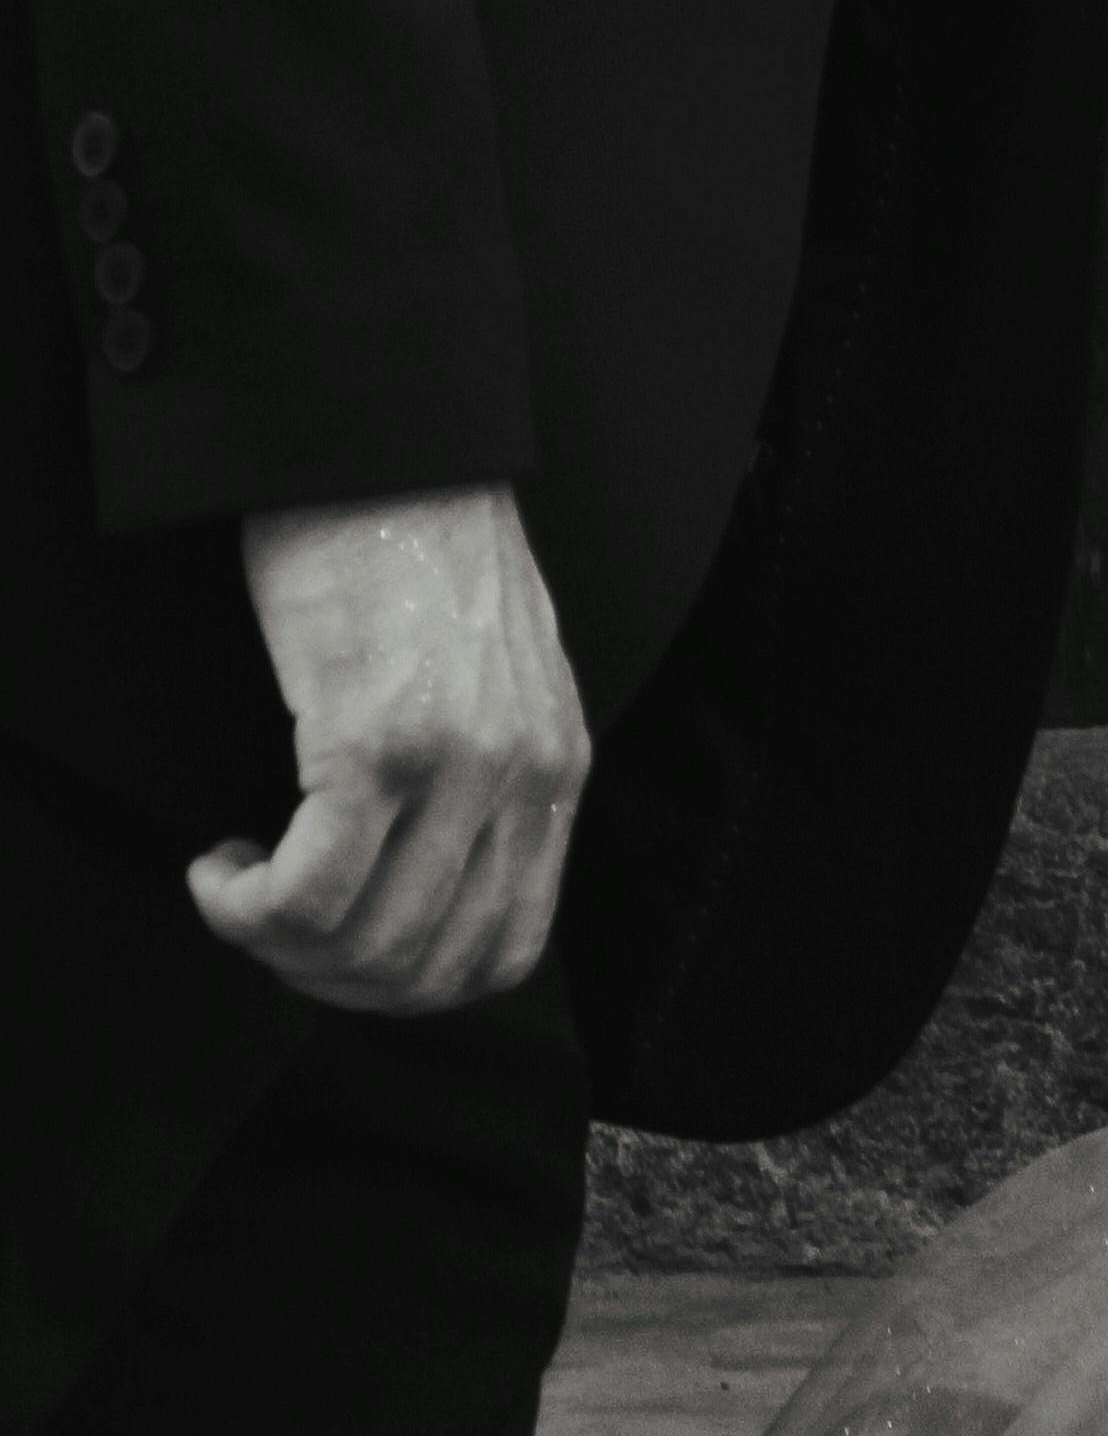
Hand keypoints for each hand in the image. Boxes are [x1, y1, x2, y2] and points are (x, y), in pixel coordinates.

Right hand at [192, 485, 590, 1015]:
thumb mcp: (495, 676)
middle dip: (330, 979)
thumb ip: (488, 776)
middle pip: (428, 964)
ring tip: (240, 890)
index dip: (409, 989)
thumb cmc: (417, 550)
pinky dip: (245, 906)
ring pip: (364, 941)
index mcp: (559, 765)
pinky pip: (307, 890)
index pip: (507, 949)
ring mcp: (456, 761)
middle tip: (270, 932)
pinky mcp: (373, 739)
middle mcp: (523, 774)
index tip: (340, 954)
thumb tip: (422, 887)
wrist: (384, 446)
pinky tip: (220, 865)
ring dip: (278, 946)